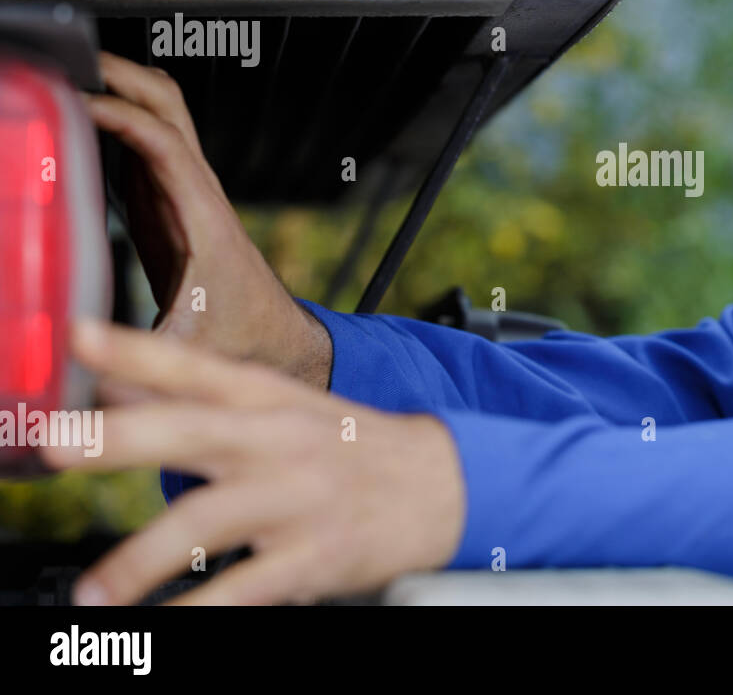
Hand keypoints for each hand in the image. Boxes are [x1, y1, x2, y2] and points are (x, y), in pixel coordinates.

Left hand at [44, 319, 466, 604]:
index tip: (76, 336)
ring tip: (93, 596)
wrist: (443, 484)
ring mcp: (298, 498)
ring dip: (142, 559)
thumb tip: (109, 378)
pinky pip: (250, 586)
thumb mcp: (280, 407)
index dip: (134, 348)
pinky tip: (166, 627)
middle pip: (195, 431)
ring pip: (211, 519)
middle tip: (57, 445)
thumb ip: (193, 395)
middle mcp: (278, 440)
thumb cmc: (347, 444)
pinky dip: (205, 610)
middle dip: (123, 436)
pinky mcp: (317, 554)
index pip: (194, 365)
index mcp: (267, 399)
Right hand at [86, 51, 331, 387]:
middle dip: (121, 74)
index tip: (76, 103)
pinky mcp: (166, 209)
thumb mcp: (187, 355)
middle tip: (68, 62)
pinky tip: (75, 128)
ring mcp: (182, 197)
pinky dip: (111, 125)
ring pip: (159, 118)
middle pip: (168, 106)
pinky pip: (140, 150)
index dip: (120, 114)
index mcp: (203, 219)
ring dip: (120, 90)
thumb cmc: (245, 342)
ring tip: (66, 81)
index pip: (164, 142)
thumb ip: (137, 362)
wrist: (278, 345)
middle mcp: (197, 196)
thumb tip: (82, 375)